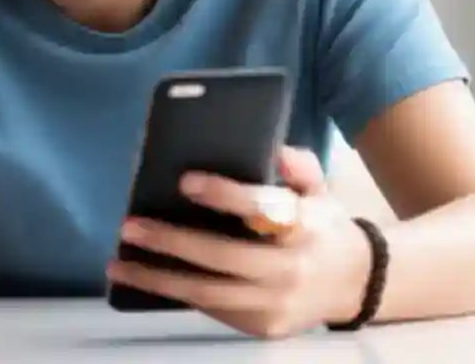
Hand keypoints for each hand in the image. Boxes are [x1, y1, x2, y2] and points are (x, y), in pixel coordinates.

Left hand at [106, 147, 373, 339]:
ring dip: (157, 279)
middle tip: (129, 227)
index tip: (185, 181)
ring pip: (207, 293)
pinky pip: (213, 310)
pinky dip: (177, 294)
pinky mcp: (263, 327)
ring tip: (118, 265)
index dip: (223, 195)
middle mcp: (289, 269)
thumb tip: (269, 148)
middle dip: (171, 243)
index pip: (262, 209)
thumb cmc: (323, 226)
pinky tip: (146, 280)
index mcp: (304, 226)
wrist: (356, 284)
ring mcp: (276, 304)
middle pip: (222, 257)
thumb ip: (297, 164)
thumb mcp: (320, 188)